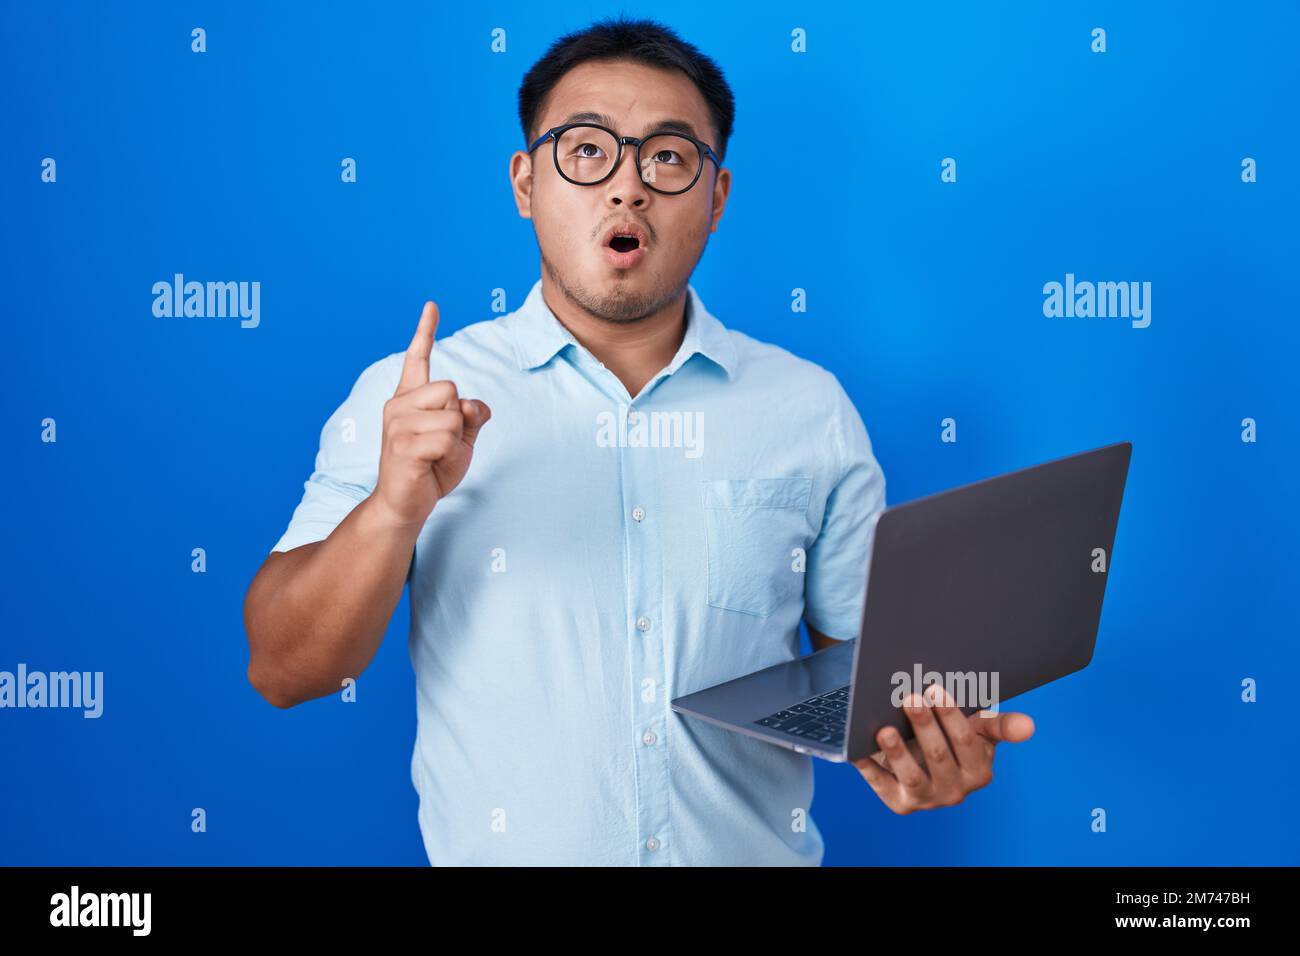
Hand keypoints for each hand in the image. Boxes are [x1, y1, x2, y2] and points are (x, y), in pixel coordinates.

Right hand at [371, 301, 491, 528]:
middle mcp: (398, 405)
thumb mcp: (460, 440)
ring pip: (452, 416)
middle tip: (441, 444)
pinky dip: (450, 454)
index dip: (425, 331)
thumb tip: (471, 404)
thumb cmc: (431, 469)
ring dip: (455, 441)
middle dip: (458, 419)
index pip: (417, 358)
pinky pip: (447, 438)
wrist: (405, 504)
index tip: (432, 306)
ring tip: (435, 457)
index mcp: (409, 399)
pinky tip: (431, 465)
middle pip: (451, 390)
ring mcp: (397, 424)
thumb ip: (470, 417)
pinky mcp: (402, 444)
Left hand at [852, 683, 1033, 813]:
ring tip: (884, 730)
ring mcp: (927, 799)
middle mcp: (956, 791)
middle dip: (924, 725)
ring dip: (898, 753)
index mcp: (979, 772)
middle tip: (909, 696)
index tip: (935, 688)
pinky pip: (882, 785)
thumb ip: (1001, 727)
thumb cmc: (955, 739)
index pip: (966, 741)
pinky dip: (870, 769)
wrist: (927, 762)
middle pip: (938, 755)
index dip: (951, 715)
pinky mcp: (900, 804)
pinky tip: (858, 750)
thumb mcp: (980, 731)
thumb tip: (1029, 726)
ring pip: (913, 776)